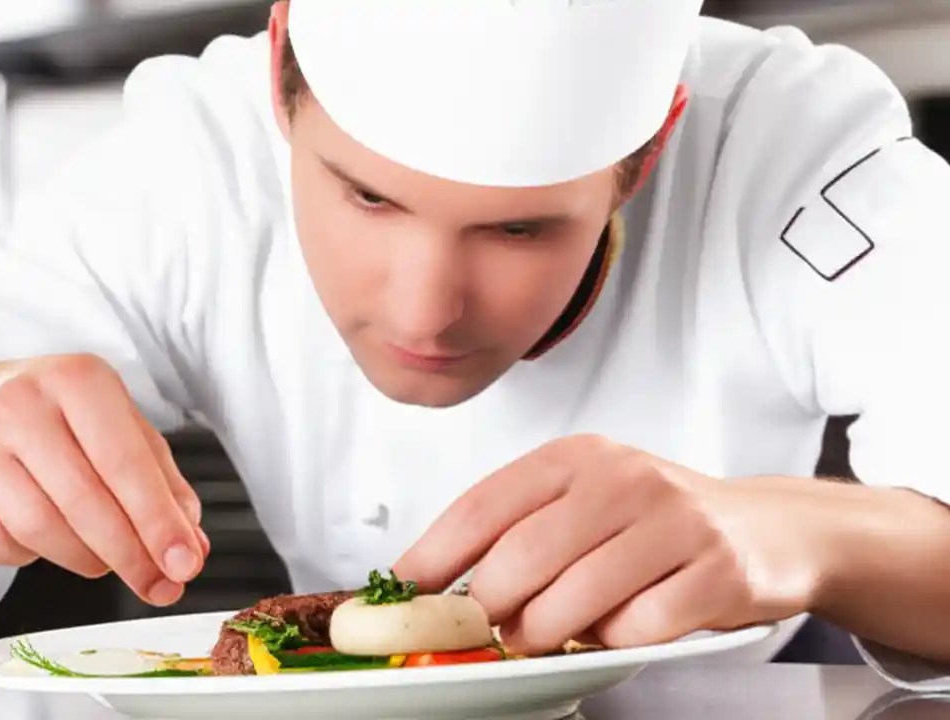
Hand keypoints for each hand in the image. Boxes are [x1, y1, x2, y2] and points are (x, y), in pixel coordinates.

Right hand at [0, 354, 208, 606]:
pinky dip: (32, 557)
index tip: (185, 563)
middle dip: (130, 555)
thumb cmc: (64, 420)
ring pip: (40, 530)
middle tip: (159, 586)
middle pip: (84, 501)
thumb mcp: (123, 431)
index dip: (158, 520)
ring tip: (106, 559)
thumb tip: (189, 546)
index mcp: (79, 378)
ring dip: (86, 560)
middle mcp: (21, 402)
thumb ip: (164, 485)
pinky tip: (47, 539)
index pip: (125, 462)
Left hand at [393, 435, 841, 654]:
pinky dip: (615, 640)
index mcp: (578, 456)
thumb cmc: (658, 520)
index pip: (485, 504)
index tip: (403, 588)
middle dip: (489, 607)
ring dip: (544, 632)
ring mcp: (675, 522)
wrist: (770, 528)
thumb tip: (437, 585)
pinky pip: (639, 625)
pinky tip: (619, 626)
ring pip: (575, 598)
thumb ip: (522, 529)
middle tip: (486, 628)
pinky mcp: (717, 570)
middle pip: (522, 557)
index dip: (434, 553)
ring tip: (540, 635)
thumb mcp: (586, 501)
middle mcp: (624, 478)